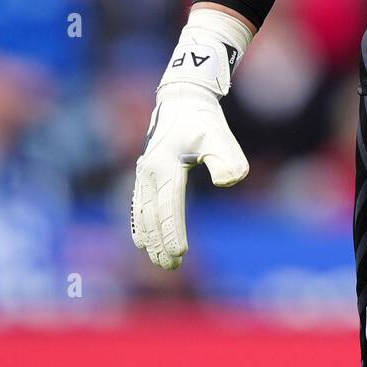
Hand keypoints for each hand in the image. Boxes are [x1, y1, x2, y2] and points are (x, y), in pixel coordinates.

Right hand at [131, 83, 248, 269]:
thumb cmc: (203, 120)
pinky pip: (138, 206)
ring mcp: (143, 174)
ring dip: (150, 238)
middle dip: (161, 242)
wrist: (183, 100)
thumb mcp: (218, 135)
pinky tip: (143, 241)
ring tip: (159, 260)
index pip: (168, 207)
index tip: (180, 253)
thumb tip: (228, 182)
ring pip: (143, 213)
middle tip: (171, 265)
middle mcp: (148, 173)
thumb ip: (226, 157)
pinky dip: (140, 225)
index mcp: (164, 166)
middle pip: (153, 215)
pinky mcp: (144, 174)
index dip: (173, 231)